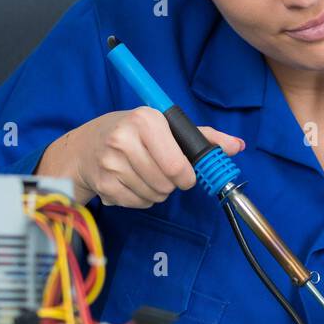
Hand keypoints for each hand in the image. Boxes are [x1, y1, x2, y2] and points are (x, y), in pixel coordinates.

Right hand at [38, 107, 244, 206]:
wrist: (85, 147)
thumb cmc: (133, 133)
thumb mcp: (166, 126)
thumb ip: (204, 137)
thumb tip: (238, 146)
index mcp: (145, 120)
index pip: (177, 165)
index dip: (187, 175)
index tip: (185, 172)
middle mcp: (124, 139)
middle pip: (167, 183)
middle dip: (171, 183)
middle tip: (161, 170)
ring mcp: (110, 164)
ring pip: (155, 195)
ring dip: (157, 191)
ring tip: (145, 174)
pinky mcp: (103, 185)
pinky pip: (139, 203)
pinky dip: (142, 198)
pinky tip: (132, 182)